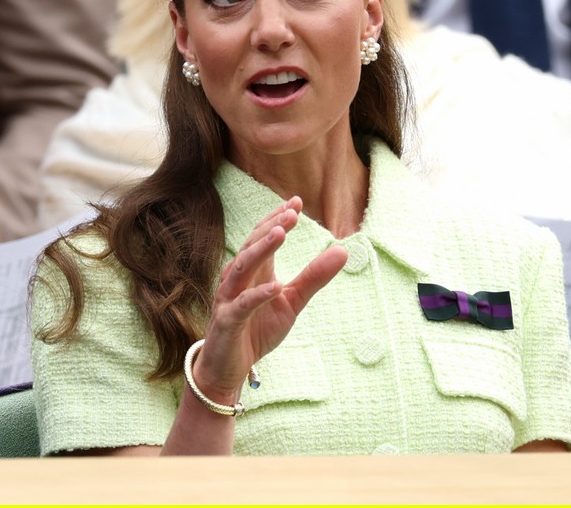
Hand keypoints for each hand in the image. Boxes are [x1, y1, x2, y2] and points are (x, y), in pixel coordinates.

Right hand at [190, 196, 347, 402]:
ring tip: (281, 233)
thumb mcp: (291, 302)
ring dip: (261, 250)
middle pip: (252, 246)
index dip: (278, 218)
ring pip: (242, 268)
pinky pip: (242, 305)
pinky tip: (276, 286)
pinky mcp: (227, 322)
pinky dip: (258, 294)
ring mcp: (229, 299)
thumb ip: (314, 278)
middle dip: (271, 227)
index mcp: (253, 271)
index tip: (297, 201)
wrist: (228, 369)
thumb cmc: (256, 331)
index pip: (262, 237)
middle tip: (291, 212)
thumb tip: (344, 251)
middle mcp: (237, 279)